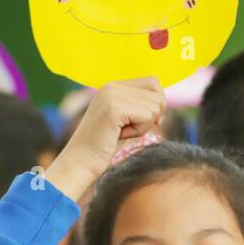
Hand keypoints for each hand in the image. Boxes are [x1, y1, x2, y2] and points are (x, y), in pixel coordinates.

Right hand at [44, 79, 164, 200]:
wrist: (81, 161)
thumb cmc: (104, 146)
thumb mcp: (125, 120)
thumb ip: (140, 106)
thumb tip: (162, 101)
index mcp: (113, 85)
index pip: (153, 83)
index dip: (156, 104)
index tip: (143, 122)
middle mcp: (112, 85)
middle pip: (157, 93)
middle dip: (151, 116)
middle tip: (130, 129)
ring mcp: (112, 95)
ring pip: (155, 106)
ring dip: (143, 126)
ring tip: (122, 133)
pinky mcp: (114, 108)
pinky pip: (147, 116)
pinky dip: (139, 130)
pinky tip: (120, 135)